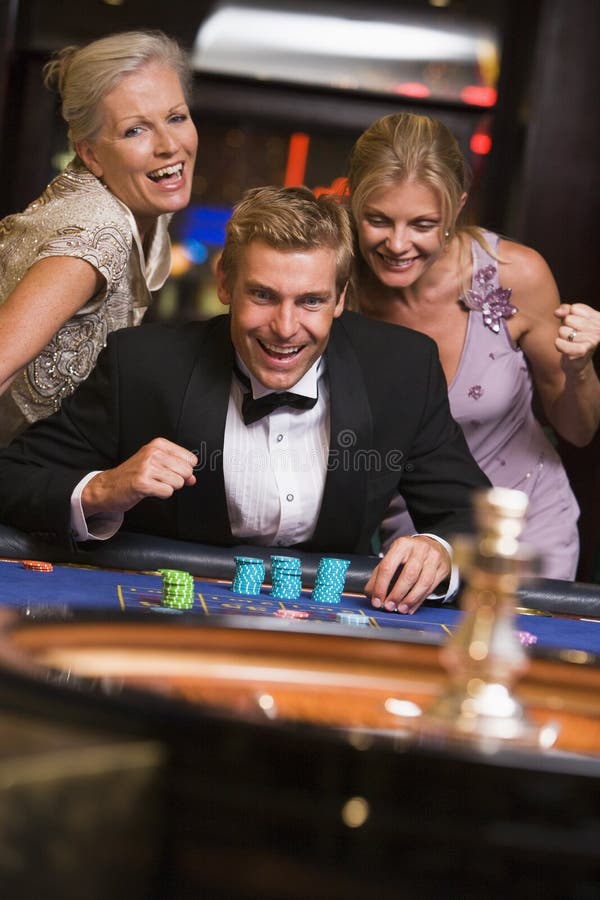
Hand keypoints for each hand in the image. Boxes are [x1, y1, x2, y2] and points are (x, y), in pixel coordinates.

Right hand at [82, 438, 196, 516]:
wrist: (108, 486)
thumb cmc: (132, 474)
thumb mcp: (156, 464)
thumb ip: (177, 469)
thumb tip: (193, 479)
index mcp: (158, 445)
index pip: (191, 459)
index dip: (184, 470)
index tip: (170, 471)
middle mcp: (153, 453)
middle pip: (187, 471)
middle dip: (177, 480)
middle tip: (160, 479)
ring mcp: (147, 467)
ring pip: (178, 482)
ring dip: (168, 487)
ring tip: (153, 484)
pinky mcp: (142, 483)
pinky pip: (167, 492)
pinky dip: (161, 495)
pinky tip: (149, 490)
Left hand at [364, 535, 450, 614]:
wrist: (434, 545)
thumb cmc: (409, 554)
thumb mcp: (392, 558)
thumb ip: (379, 575)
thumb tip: (370, 594)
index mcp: (401, 545)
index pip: (388, 566)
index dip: (381, 586)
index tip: (377, 601)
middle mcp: (419, 549)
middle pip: (408, 575)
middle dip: (397, 594)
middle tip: (389, 607)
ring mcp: (433, 558)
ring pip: (423, 582)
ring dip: (410, 599)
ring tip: (401, 609)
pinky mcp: (442, 568)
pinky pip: (431, 587)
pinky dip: (420, 601)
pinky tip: (411, 608)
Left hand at [554, 303, 599, 371]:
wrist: (577, 364)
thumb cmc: (574, 339)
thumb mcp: (571, 321)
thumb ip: (565, 311)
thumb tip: (557, 312)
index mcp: (598, 319)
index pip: (575, 308)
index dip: (569, 316)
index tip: (575, 326)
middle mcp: (598, 329)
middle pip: (568, 319)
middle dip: (565, 328)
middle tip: (572, 337)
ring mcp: (592, 340)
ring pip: (562, 331)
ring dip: (562, 338)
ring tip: (570, 344)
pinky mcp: (582, 351)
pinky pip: (560, 343)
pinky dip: (558, 345)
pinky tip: (564, 349)